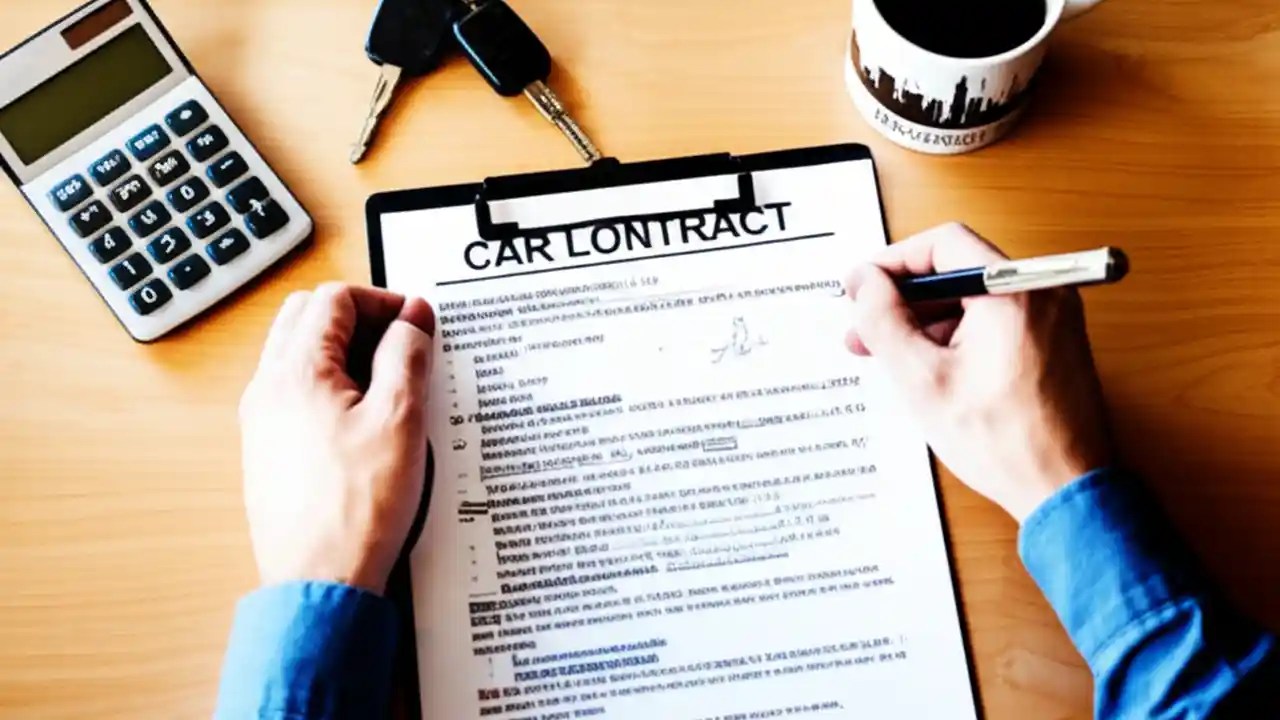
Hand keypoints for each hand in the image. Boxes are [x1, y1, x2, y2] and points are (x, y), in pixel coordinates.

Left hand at [238, 283, 434, 594]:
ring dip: (342, 351)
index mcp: (297, 370)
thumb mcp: (400, 419)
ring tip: (389, 384)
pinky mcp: (268, 450)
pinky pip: (294, 393)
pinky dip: (329, 386)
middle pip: (307, 317)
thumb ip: (407, 355)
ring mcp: (262, 421)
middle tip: (402, 345)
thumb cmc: (356, 509)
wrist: (320, 581)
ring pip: (297, 354)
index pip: (334, 299)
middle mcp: (267, 388)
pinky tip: (364, 420)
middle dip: (358, 318)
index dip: (383, 301)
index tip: (416, 324)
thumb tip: (413, 316)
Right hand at [845, 224, 1114, 522]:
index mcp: (1013, 291)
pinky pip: (995, 322)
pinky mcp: (1053, 343)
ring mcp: (1053, 318)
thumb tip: (864, 283)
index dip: (893, 263)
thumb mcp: (921, 378)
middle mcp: (1042, 292)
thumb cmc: (1004, 441)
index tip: (863, 289)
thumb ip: (884, 320)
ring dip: (927, 321)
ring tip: (888, 355)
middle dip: (904, 299)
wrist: (1065, 489)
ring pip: (974, 299)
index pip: (943, 244)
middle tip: (866, 328)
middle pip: (958, 270)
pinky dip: (957, 336)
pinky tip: (927, 367)